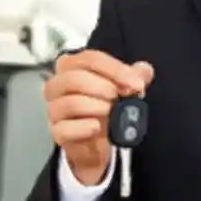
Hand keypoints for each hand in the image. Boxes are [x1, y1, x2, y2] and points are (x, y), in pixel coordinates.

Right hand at [44, 50, 154, 185]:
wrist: (94, 141)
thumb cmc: (103, 107)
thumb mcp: (122, 88)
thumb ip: (134, 76)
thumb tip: (145, 70)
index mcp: (72, 66)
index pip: (90, 59)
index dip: (115, 69)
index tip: (136, 83)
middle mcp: (58, 85)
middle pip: (74, 78)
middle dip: (103, 87)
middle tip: (120, 96)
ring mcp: (55, 109)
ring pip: (70, 103)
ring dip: (95, 107)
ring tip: (110, 111)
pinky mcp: (57, 132)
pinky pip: (65, 128)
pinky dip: (84, 128)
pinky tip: (97, 128)